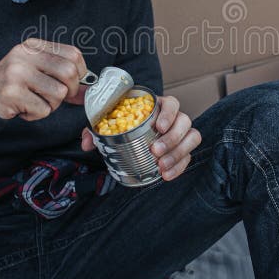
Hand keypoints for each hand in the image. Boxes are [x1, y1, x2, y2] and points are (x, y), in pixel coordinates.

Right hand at [0, 39, 87, 120]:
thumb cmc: (17, 84)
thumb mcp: (39, 73)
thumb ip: (64, 79)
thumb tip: (90, 91)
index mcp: (34, 46)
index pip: (73, 54)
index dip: (81, 71)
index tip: (74, 82)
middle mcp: (24, 55)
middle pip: (69, 73)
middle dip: (70, 91)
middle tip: (59, 97)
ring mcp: (16, 73)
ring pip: (58, 93)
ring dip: (53, 105)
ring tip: (37, 101)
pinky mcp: (12, 92)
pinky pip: (43, 109)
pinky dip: (38, 114)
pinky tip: (26, 108)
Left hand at [81, 96, 201, 181]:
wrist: (133, 136)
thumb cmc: (124, 125)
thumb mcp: (108, 123)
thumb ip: (96, 130)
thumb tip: (86, 144)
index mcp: (158, 106)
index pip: (171, 103)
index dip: (168, 114)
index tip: (159, 127)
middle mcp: (174, 118)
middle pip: (184, 121)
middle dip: (172, 138)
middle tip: (155, 151)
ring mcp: (181, 133)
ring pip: (192, 138)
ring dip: (178, 152)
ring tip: (161, 166)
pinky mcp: (183, 149)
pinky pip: (188, 156)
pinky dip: (179, 166)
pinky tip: (166, 174)